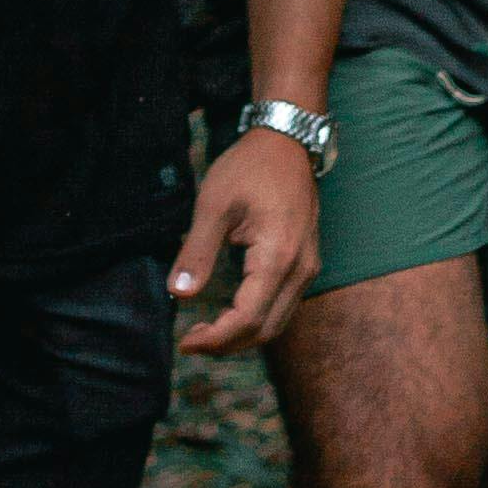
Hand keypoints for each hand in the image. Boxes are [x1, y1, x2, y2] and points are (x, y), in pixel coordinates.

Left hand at [167, 124, 322, 354]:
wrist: (287, 142)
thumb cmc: (250, 167)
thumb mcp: (214, 204)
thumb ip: (197, 251)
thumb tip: (179, 293)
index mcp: (278, 257)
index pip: (248, 318)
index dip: (216, 338)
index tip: (185, 341)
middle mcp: (300, 270)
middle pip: (265, 330)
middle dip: (227, 345)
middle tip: (191, 341)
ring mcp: (307, 268)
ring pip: (277, 323)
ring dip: (242, 337)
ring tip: (206, 333)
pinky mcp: (305, 264)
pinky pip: (283, 307)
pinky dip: (256, 321)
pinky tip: (230, 315)